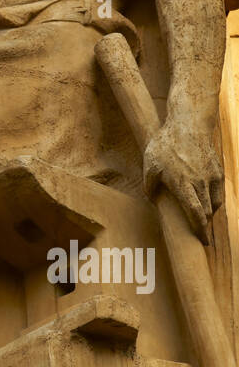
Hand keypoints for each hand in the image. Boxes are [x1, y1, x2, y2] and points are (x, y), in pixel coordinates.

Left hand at [143, 120, 224, 241]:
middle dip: (203, 226)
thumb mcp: (149, 163)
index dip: (199, 229)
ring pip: (214, 204)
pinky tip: (207, 203)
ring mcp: (211, 177)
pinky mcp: (218, 171)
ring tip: (201, 219)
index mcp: (182, 184)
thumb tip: (151, 200)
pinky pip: (218, 193)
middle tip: (199, 235)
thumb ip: (149, 185)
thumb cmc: (166, 144)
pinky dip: (214, 202)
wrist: (189, 125)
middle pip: (206, 212)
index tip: (201, 241)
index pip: (195, 213)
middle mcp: (199, 183)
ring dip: (208, 214)